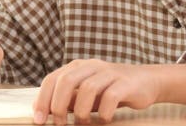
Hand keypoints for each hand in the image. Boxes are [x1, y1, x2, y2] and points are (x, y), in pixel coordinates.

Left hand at [34, 60, 158, 124]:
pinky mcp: (125, 83)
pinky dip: (104, 113)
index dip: (43, 100)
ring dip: (82, 112)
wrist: (146, 82)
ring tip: (84, 123)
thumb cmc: (111, 90)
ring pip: (88, 89)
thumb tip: (43, 111)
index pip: (52, 79)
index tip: (39, 120)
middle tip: (60, 124)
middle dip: (58, 106)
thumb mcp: (86, 93)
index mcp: (78, 67)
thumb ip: (68, 98)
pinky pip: (110, 97)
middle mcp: (92, 66)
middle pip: (67, 81)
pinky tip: (105, 119)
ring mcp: (110, 73)